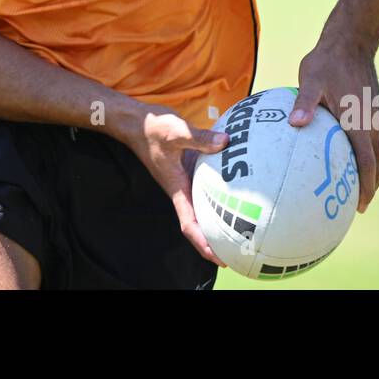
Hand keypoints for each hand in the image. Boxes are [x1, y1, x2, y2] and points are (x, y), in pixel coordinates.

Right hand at [116, 104, 230, 266]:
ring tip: (241, 230)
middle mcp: (180, 188)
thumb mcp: (176, 131)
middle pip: (197, 222)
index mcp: (175, 187)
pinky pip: (204, 188)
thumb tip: (226, 142)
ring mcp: (184, 179)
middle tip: (240, 251)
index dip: (203, 243)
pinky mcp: (188, 168)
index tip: (218, 257)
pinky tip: (235, 193)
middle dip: (214, 240)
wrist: (136, 121)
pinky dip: (217, 196)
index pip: (188, 223)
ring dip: (216, 221)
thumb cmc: (152, 128)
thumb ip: (200, 138)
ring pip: (201, 207)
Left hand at [289, 37, 378, 212]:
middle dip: (371, 186)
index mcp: (360, 121)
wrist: (352, 39)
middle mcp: (373, 122)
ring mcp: (375, 114)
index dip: (365, 186)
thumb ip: (304, 103)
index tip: (359, 206)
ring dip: (369, 170)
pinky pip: (371, 136)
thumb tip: (295, 123)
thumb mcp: (310, 79)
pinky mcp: (372, 107)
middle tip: (356, 204)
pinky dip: (364, 152)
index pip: (368, 163)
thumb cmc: (328, 59)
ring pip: (378, 150)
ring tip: (350, 185)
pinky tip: (343, 152)